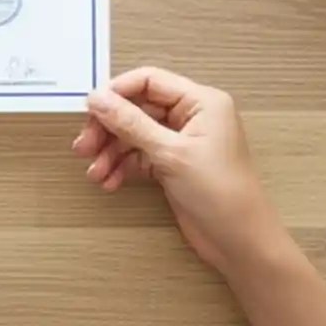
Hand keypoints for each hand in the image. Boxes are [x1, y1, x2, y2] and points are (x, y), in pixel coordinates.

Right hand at [73, 67, 284, 273]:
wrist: (241, 244)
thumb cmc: (220, 193)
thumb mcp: (171, 154)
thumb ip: (130, 123)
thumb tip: (96, 98)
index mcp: (201, 102)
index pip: (149, 81)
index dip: (116, 93)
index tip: (89, 111)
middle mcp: (191, 116)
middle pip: (137, 108)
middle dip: (109, 128)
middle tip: (84, 147)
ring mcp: (182, 141)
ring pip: (134, 134)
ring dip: (111, 151)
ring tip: (95, 173)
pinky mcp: (173, 164)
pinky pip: (139, 156)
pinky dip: (122, 167)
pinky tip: (109, 181)